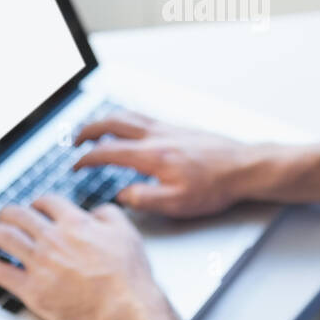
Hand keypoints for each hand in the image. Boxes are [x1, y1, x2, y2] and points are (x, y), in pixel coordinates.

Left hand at [0, 193, 162, 319]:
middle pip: (17, 215)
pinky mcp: (32, 290)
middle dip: (9, 214)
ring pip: (3, 238)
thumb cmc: (128, 276)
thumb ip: (108, 214)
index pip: (45, 202)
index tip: (36, 208)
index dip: (38, 203)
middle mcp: (52, 239)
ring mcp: (39, 264)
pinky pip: (1, 273)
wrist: (124, 309)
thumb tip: (95, 212)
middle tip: (6, 217)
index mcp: (74, 222)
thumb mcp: (126, 232)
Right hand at [72, 110, 254, 218]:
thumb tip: (122, 195)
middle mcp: (157, 135)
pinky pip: (144, 117)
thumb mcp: (177, 203)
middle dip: (89, 130)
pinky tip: (129, 127)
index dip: (86, 158)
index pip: (108, 151)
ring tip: (95, 130)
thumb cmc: (215, 187)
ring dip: (106, 121)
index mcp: (152, 155)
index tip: (75, 164)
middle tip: (76, 141)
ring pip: (128, 116)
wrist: (244, 167)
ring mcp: (168, 128)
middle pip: (113, 123)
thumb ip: (144, 199)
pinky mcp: (179, 127)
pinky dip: (126, 119)